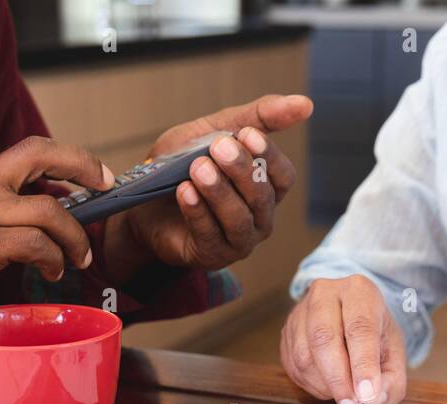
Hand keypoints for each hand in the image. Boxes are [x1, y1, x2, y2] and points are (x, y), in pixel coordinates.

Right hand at [0, 136, 113, 328]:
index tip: (94, 175)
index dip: (69, 157)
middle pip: (41, 155)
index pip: (29, 150)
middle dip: (83, 167)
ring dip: (73, 237)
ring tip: (76, 259)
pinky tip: (50, 272)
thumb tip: (40, 213)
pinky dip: (52, 259)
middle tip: (104, 190)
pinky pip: (35, 244)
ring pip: (48, 210)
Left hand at [104, 94, 312, 282]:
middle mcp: (259, 218)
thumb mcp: (213, 131)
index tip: (247, 133)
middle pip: (262, 197)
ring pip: (239, 219)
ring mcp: (238, 241)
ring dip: (219, 191)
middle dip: (241, 169)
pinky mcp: (211, 256)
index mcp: (265, 189)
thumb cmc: (181, 166)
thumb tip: (306, 104)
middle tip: (218, 146)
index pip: (283, 176)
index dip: (269, 155)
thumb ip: (256, 118)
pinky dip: (198, 211)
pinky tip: (185, 192)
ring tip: (197, 169)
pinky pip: (210, 235)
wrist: (141, 203)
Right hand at [280, 276, 407, 403]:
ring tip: (344, 394)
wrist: (350, 315)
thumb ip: (391, 379)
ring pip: (304, 356)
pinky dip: (312, 384)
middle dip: (338, 380)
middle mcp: (325, 294)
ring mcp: (300, 312)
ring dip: (325, 385)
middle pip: (324, 338)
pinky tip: (328, 385)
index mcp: (359, 291)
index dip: (362, 365)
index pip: (360, 328)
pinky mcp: (286, 332)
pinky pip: (293, 366)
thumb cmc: (374, 333)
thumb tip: (371, 397)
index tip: (366, 394)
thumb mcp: (395, 353)